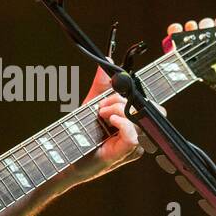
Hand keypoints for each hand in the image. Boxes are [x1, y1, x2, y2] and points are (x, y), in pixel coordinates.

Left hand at [69, 66, 160, 182]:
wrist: (66, 155)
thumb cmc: (81, 134)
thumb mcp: (92, 103)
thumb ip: (102, 84)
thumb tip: (107, 60)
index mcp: (131, 120)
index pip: (147, 104)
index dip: (140, 93)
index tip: (121, 86)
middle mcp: (135, 131)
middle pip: (150, 109)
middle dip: (127, 100)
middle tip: (104, 103)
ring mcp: (132, 144)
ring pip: (139, 120)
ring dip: (118, 109)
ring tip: (100, 112)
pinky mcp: (124, 153)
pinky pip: (132, 136)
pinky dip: (123, 123)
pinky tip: (110, 119)